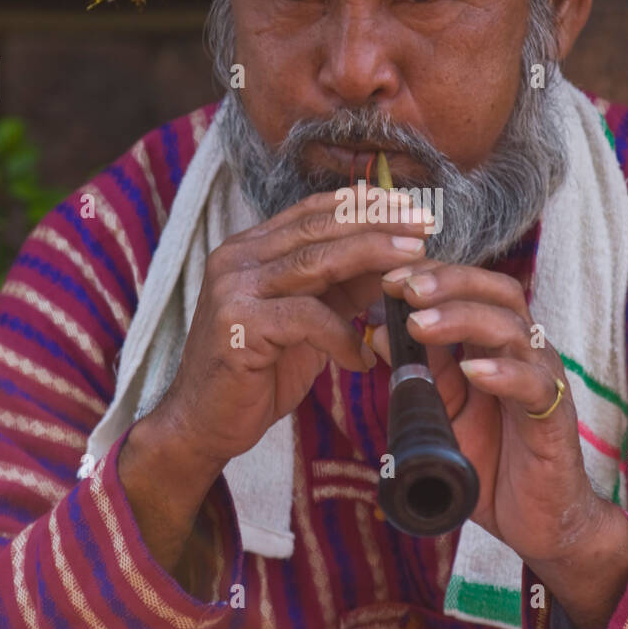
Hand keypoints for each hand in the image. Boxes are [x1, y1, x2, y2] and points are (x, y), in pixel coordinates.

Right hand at [146, 188, 434, 479]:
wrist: (203, 423)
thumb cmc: (258, 371)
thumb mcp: (307, 319)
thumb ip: (340, 287)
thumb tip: (397, 258)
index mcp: (249, 249)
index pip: (311, 212)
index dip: (362, 205)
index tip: (409, 206)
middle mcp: (235, 259)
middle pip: (317, 229)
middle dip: (376, 223)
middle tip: (424, 225)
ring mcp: (233, 290)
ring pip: (314, 261)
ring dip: (371, 256)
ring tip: (414, 261)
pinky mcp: (238, 326)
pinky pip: (307, 318)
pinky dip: (343, 336)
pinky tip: (362, 359)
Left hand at [371, 257, 606, 567]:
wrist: (538, 522)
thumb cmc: (491, 463)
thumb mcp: (443, 414)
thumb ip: (420, 374)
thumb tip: (377, 331)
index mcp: (496, 345)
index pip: (471, 289)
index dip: (431, 275)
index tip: (385, 275)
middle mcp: (524, 352)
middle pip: (497, 292)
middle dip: (448, 282)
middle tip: (402, 286)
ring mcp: (543, 381)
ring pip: (513, 330)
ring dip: (463, 320)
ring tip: (419, 324)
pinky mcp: (555, 418)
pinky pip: (535, 385)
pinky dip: (503, 374)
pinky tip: (473, 372)